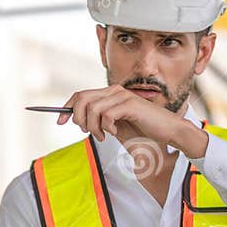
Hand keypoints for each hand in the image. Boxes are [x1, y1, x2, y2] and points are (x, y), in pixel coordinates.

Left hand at [58, 85, 207, 156]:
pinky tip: (114, 132)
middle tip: (88, 132)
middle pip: (82, 99)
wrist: (166, 132)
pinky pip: (106, 115)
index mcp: (110, 93)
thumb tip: (76, 120)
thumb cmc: (142, 130)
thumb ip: (98, 120)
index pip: (81, 95)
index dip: (67, 107)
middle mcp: (115, 90)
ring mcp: (123, 96)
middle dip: (78, 118)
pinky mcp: (130, 105)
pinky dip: (106, 127)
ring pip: (92, 108)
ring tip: (103, 136)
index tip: (60, 122)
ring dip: (93, 126)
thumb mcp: (114, 125)